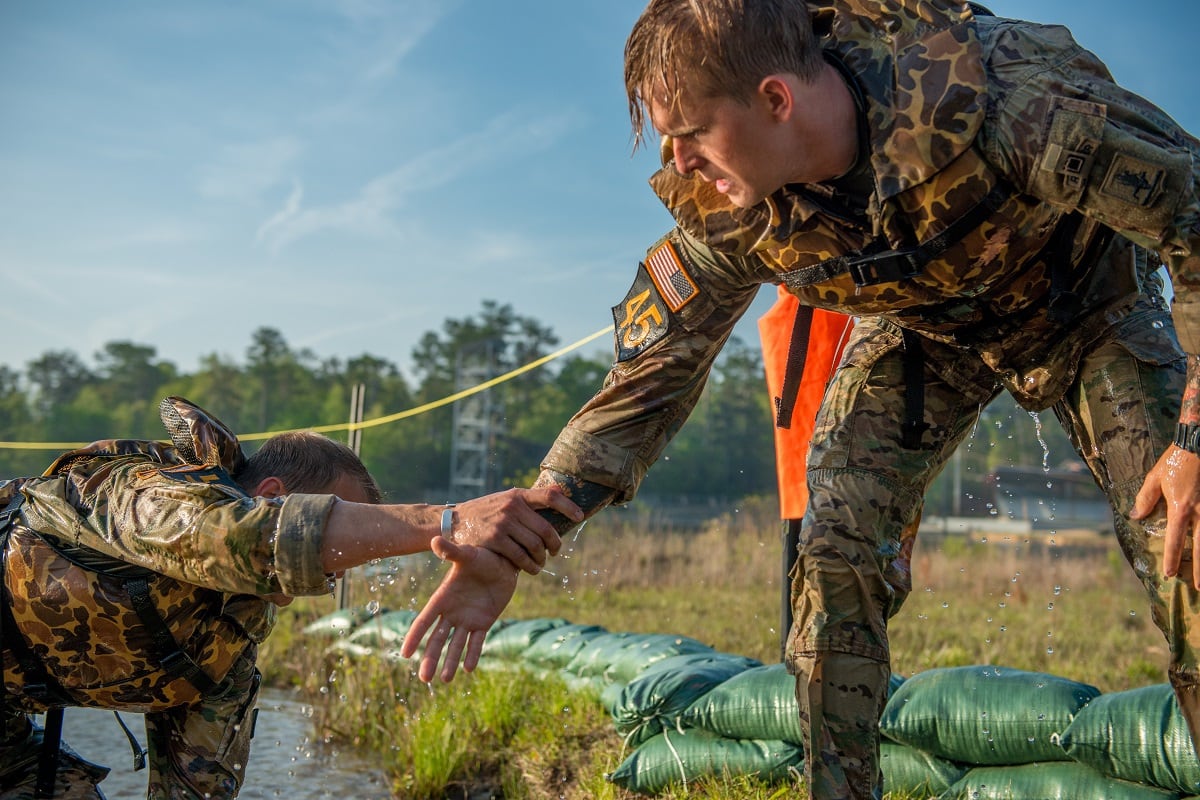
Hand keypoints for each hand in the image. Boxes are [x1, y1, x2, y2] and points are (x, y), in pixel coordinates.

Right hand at [400, 536, 518, 681]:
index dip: (414, 636)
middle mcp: (452, 612)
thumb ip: (452, 552)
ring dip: (450, 661)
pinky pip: (477, 641)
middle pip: (437, 639)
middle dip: (430, 658)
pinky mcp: (484, 622)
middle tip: (424, 680)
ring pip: (456, 644)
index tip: (404, 654)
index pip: (424, 620)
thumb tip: (435, 540)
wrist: (503, 563)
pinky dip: (472, 654)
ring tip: (445, 680)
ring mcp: (467, 619)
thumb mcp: (468, 555)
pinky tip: (468, 669)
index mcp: (443, 598)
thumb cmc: (482, 556)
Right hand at [447, 487, 580, 574]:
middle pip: (546, 529)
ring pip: (535, 546)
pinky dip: (528, 566)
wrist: (453, 521)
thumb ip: (531, 498)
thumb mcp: (506, 499)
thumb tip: (561, 489)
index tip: (580, 516)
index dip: (568, 506)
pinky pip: (520, 557)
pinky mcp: (495, 540)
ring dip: (541, 559)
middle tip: (555, 552)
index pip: (550, 496)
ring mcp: (503, 523)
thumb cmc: (485, 512)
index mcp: (518, 495)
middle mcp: (512, 507)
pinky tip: (529, 569)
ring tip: (541, 564)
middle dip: (555, 544)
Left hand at [1132, 445, 1199, 586]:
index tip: (1168, 573)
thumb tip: (1136, 516)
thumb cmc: (1177, 459)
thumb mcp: (1155, 477)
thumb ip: (1145, 498)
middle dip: (1199, 569)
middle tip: (1198, 587)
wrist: (1199, 441)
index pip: (1174, 539)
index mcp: (1181, 507)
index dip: (1170, 557)